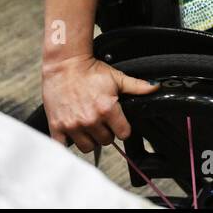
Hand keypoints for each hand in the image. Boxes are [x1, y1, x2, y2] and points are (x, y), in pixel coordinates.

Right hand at [41, 54, 156, 152]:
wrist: (65, 65)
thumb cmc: (90, 71)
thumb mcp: (116, 77)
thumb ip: (137, 86)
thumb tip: (155, 87)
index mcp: (107, 109)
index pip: (123, 134)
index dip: (123, 128)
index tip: (118, 123)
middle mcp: (90, 120)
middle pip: (106, 141)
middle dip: (106, 132)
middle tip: (101, 120)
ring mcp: (73, 125)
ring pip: (88, 147)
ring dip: (89, 139)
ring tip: (88, 125)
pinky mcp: (57, 126)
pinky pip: (64, 146)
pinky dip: (69, 141)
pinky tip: (73, 131)